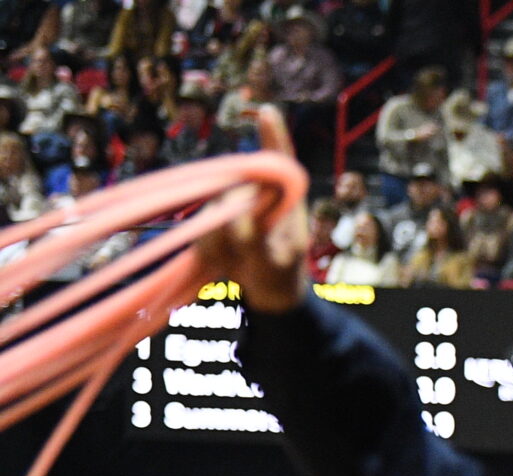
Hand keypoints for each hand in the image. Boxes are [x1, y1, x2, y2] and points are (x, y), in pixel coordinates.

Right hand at [191, 107, 309, 312]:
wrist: (265, 298)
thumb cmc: (281, 276)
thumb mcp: (276, 263)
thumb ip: (256, 238)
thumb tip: (234, 212)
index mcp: (283, 200)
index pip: (280, 163)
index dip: (273, 136)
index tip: (268, 112)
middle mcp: (254, 196)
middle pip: (234, 184)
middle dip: (234, 218)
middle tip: (244, 247)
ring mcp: (230, 207)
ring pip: (214, 211)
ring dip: (223, 241)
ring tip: (240, 260)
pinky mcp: (210, 221)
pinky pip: (202, 231)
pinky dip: (211, 250)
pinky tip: (225, 262)